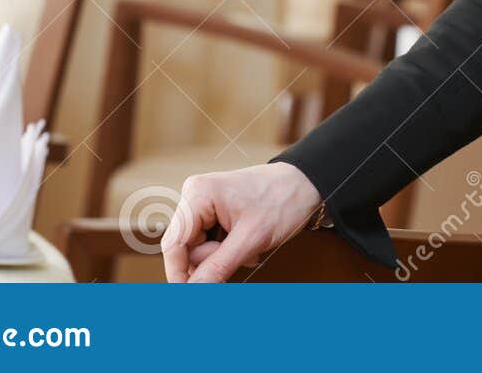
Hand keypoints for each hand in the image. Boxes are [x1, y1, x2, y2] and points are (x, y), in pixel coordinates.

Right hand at [161, 162, 321, 282]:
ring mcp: (204, 202)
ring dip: (224, 257)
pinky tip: (249, 244)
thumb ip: (217, 269)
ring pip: (200, 249)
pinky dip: (229, 250)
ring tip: (250, 249)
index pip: (173, 246)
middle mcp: (195, 195)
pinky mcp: (214, 210)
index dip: (180, 276)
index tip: (191, 298)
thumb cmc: (284, 200)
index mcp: (198, 194)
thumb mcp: (251, 240)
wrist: (308, 184)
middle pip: (187, 249)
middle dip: (214, 261)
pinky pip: (211, 242)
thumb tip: (193, 294)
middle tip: (243, 257)